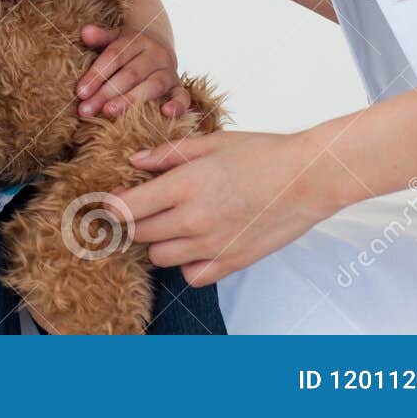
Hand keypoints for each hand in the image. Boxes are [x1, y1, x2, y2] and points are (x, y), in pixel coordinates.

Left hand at [76, 24, 188, 117]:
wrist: (159, 43)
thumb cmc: (128, 47)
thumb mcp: (115, 38)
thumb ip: (101, 37)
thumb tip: (84, 32)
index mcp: (137, 40)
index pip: (114, 56)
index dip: (97, 74)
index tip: (80, 92)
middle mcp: (155, 53)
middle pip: (130, 74)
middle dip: (106, 93)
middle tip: (87, 110)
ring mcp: (169, 70)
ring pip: (152, 85)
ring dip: (131, 99)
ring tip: (109, 112)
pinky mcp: (178, 86)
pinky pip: (182, 96)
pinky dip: (177, 105)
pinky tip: (165, 113)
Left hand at [113, 129, 344, 285]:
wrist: (307, 179)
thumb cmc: (262, 154)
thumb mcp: (212, 142)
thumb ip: (169, 153)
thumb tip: (136, 160)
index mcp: (185, 185)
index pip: (127, 207)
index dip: (112, 206)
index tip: (110, 202)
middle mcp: (193, 219)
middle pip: (139, 233)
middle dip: (133, 221)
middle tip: (141, 208)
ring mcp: (211, 245)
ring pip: (159, 257)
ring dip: (158, 242)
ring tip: (170, 223)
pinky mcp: (230, 262)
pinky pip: (190, 275)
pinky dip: (185, 264)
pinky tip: (194, 244)